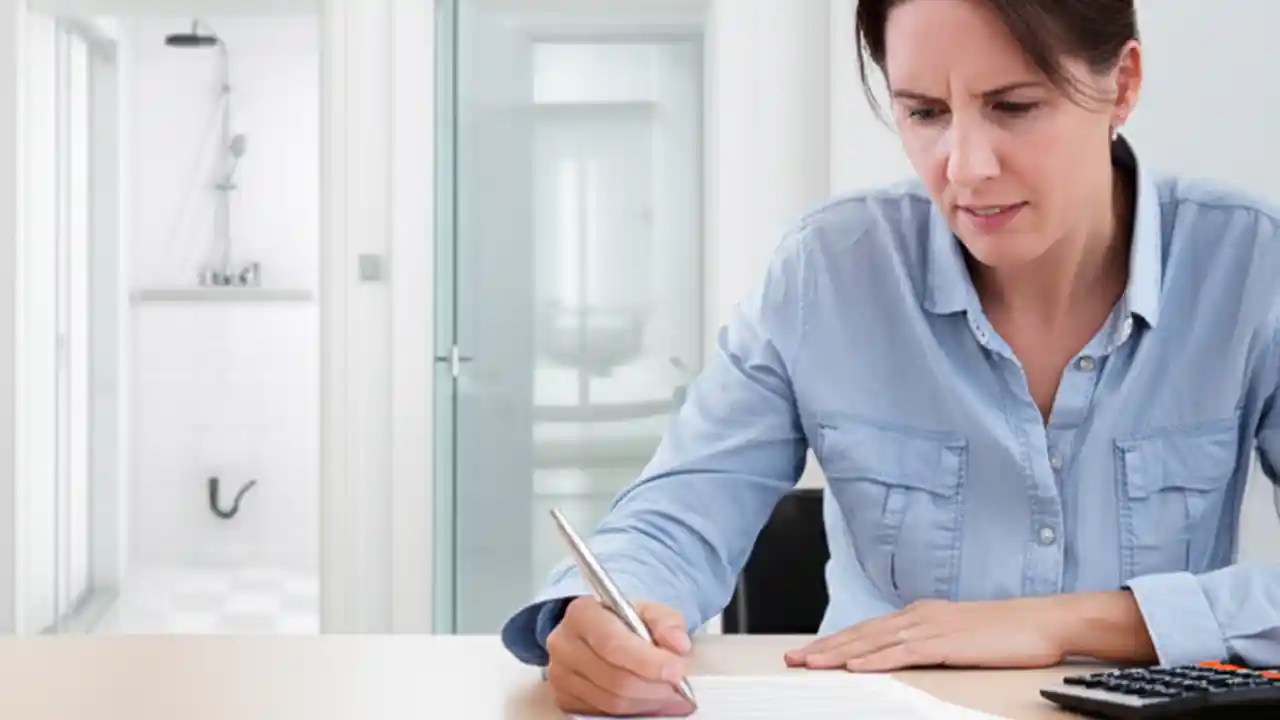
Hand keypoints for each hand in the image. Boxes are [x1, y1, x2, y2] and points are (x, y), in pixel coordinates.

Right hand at [546, 597, 694, 716]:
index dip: (647, 661)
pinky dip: (634, 711)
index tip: (676, 670)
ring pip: (612, 702)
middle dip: (655, 686)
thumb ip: (666, 622)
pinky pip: (604, 714)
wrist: (596, 636)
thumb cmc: (622, 622)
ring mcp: (560, 676)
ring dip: (648, 702)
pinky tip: (651, 700)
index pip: (613, 644)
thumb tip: (678, 644)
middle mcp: (563, 645)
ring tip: (671, 694)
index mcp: (582, 614)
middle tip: (681, 686)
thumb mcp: (647, 611)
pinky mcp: (564, 700)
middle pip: (615, 679)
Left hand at [784, 597, 1071, 672]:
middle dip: (824, 647)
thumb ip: (929, 643)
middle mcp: (919, 616)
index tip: (807, 653)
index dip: (834, 642)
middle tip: (792, 659)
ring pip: (873, 642)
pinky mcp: (948, 641)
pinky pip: (904, 652)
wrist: (1045, 620)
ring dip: (839, 653)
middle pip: (861, 633)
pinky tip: (855, 666)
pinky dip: (875, 659)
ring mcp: (932, 627)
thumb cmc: (1007, 632)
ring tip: (811, 663)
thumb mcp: (959, 636)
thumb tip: (903, 656)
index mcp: (920, 615)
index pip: (867, 630)